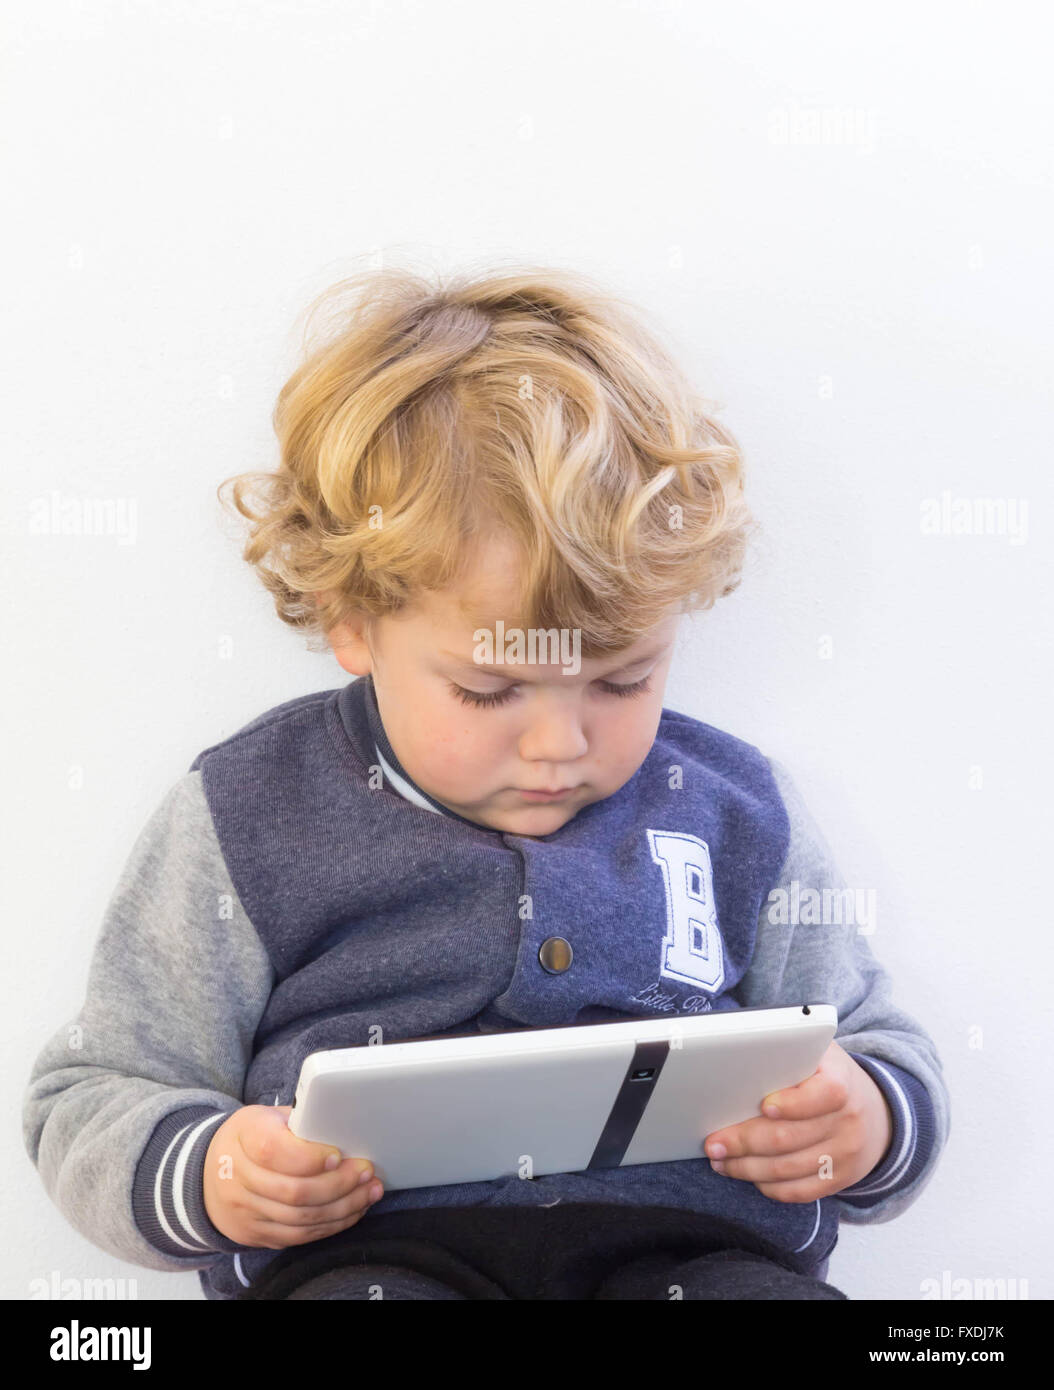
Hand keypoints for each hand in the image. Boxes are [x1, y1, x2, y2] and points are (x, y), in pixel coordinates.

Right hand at [203, 1104, 383, 1248]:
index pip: (273, 1151)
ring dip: (343, 1207)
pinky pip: (298, 1236)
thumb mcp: (268, 1117)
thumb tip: (346, 1127)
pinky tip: (352, 1210)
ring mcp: (245, 1210)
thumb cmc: (251, 1137)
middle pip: (293, 1191)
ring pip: (300, 1218)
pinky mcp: (255, 1233)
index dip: (310, 1157)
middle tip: (366, 1172)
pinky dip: (331, 1225)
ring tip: (370, 1191)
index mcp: (244, 1136)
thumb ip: (301, 1121)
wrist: (209, 1172)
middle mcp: (238, 1176)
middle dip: (339, 1184)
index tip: (338, 1155)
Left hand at [702, 1040, 893, 1202]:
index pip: (825, 1094)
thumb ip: (788, 1054)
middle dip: (744, 1141)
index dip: (793, 1103)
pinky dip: (768, 1186)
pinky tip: (748, 1175)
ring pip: (788, 1170)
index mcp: (842, 1082)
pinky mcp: (840, 1180)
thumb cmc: (826, 1076)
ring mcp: (845, 1154)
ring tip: (720, 1160)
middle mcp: (848, 1121)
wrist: (874, 1113)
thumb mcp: (817, 1054)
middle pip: (790, 1138)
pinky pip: (799, 1192)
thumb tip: (739, 1056)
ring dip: (746, 1168)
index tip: (764, 1106)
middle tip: (713, 1143)